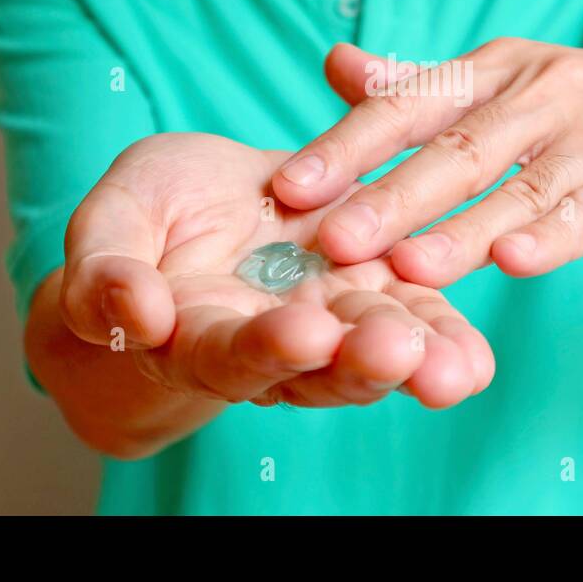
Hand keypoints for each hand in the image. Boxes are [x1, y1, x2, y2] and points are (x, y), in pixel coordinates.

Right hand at [60, 133, 493, 408]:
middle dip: (360, 361)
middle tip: (395, 352)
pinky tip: (476, 354)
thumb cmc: (143, 223)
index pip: (231, 352)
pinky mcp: (377, 281)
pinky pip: (417, 309)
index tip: (297, 332)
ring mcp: (334, 313)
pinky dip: (446, 329)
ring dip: (420, 356)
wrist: (199, 213)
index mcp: (202, 335)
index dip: (264, 346)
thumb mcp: (110, 225)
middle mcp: (277, 341)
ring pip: (379, 346)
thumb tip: (135, 315)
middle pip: (321, 367)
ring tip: (454, 368)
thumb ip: (106, 272)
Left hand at [272, 39, 582, 285]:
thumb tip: (336, 65)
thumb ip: (422, 83)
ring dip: (460, 227)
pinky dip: (556, 233)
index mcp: (497, 68)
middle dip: (388, 194)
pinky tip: (518, 260)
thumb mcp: (512, 78)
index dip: (345, 145)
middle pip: (455, 147)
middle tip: (328, 238)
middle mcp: (541, 92)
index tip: (285, 187)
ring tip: (406, 266)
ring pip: (519, 184)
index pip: (409, 103)